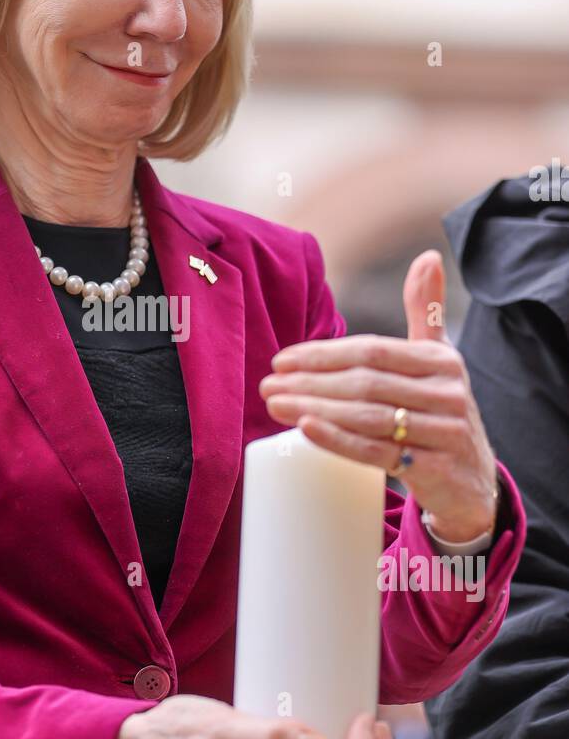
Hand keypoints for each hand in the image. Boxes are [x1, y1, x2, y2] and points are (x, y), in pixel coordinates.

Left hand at [258, 250, 498, 542]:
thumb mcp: (439, 360)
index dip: (323, 354)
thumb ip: (426, 312)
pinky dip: (338, 440)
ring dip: (315, 409)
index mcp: (442, 362)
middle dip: (310, 382)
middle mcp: (448, 394)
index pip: (372, 350)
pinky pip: (378, 453)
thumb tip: (428, 256)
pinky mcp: (435, 469)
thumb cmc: (440, 412)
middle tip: (267, 385)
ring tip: (275, 406)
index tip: (281, 359)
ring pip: (368, 417)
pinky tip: (306, 429)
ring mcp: (444, 433)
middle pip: (365, 383)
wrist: (472, 482)